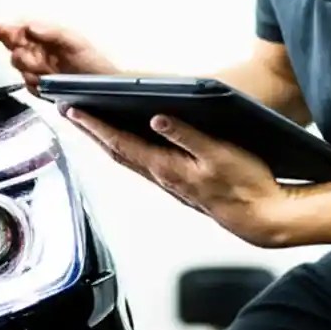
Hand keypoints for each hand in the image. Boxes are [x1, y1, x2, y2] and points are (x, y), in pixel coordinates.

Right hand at [0, 21, 117, 93]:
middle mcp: (39, 50)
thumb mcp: (74, 41)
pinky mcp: (39, 86)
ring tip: (46, 70)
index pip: (18, 28)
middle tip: (34, 56)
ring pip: (18, 65)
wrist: (103, 88)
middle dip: (19, 50)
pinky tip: (46, 81)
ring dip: (29, 67)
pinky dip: (34, 82)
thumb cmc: (94, 62)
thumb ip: (51, 32)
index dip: (4, 29)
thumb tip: (30, 26)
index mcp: (46, 36)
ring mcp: (38, 68)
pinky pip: (26, 83)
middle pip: (13, 46)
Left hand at [64, 106, 291, 247]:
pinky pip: (142, 162)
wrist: (263, 219)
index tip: (73, 110)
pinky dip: (126, 147)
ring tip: (88, 121)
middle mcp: (162, 177)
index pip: (121, 142)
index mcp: (167, 167)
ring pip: (127, 157)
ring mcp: (169, 182)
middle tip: (67, 111)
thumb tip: (158, 118)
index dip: (95, 125)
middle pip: (116, 150)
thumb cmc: (246, 186)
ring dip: (105, 139)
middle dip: (90, 130)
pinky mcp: (178, 183)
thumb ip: (187, 136)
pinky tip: (126, 140)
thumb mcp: (220, 155)